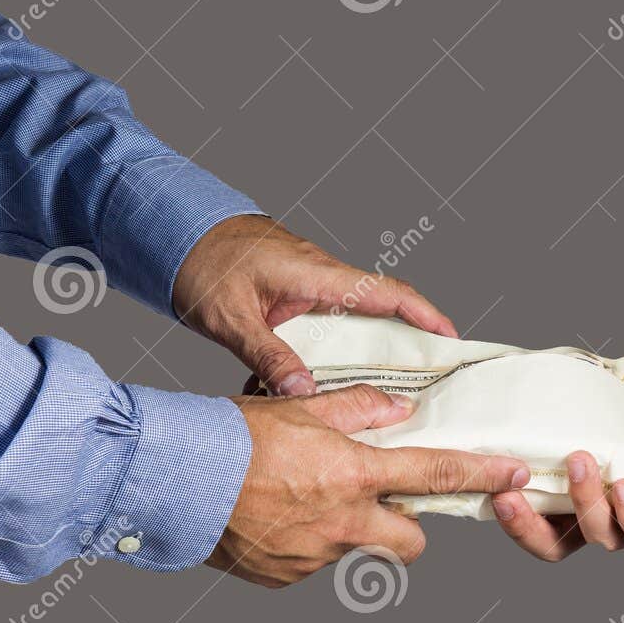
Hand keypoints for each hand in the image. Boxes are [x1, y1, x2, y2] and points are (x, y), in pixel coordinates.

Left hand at [173, 214, 456, 395]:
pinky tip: (336, 378)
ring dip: (377, 346)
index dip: (425, 314)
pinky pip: (331, 320)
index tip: (452, 339)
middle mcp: (322, 275)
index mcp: (317, 274)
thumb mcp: (231, 318)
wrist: (171, 228)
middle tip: (435, 376)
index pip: (388, 292)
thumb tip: (302, 394)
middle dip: (413, 338)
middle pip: (384, 306)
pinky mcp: (295, 292)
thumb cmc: (200, 261)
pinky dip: (342, 346)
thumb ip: (268, 357)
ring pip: (358, 316)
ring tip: (393, 389)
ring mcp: (310, 283)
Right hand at [209, 385, 528, 586]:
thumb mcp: (298, 406)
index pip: (434, 475)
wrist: (169, 479)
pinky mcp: (284, 578)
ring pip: (355, 549)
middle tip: (381, 501)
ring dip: (345, 529)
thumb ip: (355, 409)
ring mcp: (314, 557)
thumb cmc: (230, 436)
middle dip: (407, 526)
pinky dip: (303, 545)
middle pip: (411, 541)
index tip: (513, 474)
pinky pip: (311, 564)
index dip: (481, 475)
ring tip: (299, 499)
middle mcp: (342, 522)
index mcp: (352, 474)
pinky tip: (272, 519)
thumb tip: (396, 409)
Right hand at [495, 360, 623, 559]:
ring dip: (582, 504)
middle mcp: (605, 509)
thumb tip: (529, 364)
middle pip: (553, 545)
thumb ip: (578, 383)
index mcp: (582, 484)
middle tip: (508, 497)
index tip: (485, 478)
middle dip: (524, 528)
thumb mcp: (618, 383)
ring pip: (597, 537)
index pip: (533, 509)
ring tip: (582, 460)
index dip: (505, 506)